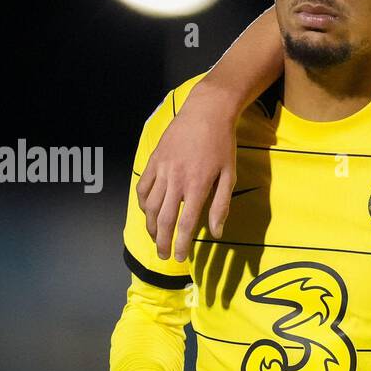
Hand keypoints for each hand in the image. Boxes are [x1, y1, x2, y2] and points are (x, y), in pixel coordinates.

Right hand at [136, 80, 238, 262]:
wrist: (206, 112)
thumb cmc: (222, 145)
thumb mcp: (229, 175)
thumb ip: (221, 205)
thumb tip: (217, 232)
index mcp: (197, 186)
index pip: (186, 223)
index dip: (181, 243)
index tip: (179, 257)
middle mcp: (176, 180)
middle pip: (163, 218)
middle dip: (162, 240)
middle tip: (164, 254)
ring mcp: (162, 169)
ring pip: (149, 205)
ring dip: (150, 225)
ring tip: (154, 237)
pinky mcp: (153, 160)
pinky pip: (142, 186)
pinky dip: (142, 203)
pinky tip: (146, 212)